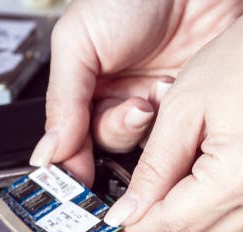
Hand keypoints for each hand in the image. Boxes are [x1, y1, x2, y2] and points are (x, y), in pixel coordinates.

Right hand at [30, 0, 242, 182]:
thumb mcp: (78, 42)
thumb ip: (63, 101)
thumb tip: (49, 150)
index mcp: (88, 85)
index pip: (76, 138)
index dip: (75, 159)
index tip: (75, 177)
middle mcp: (123, 97)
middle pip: (114, 144)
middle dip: (123, 129)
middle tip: (134, 110)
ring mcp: (159, 103)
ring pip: (149, 144)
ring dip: (152, 120)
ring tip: (158, 87)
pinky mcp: (193, 107)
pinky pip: (183, 135)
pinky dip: (180, 117)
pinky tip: (176, 87)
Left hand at [106, 3, 242, 231]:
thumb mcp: (183, 108)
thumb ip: (152, 168)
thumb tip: (130, 214)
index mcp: (241, 173)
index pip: (175, 225)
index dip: (143, 222)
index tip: (130, 216)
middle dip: (181, 213)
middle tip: (174, 177)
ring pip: (241, 224)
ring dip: (219, 203)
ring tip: (220, 155)